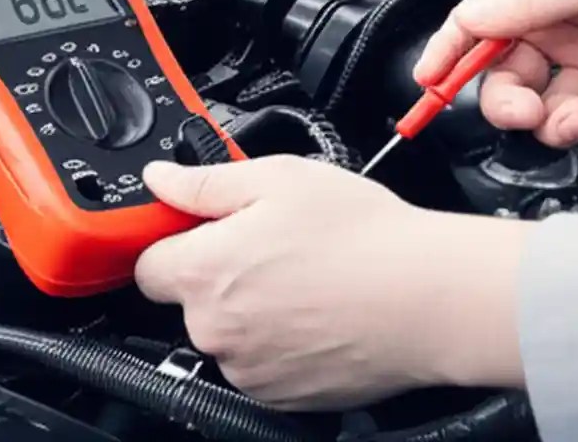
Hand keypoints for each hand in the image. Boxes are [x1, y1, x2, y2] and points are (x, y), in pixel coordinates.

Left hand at [135, 156, 532, 410]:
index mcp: (204, 272)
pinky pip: (260, 366)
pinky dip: (281, 345)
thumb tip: (159, 180)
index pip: (146, 264)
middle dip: (221, 275)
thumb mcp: (280, 178)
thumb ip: (205, 182)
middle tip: (274, 248)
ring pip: (228, 335)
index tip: (205, 232)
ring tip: (307, 281)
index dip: (175, 242)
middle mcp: (214, 330)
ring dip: (252, 312)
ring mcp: (247, 369)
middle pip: (189, 301)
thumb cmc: (365, 238)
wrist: (431, 300)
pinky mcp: (280, 398)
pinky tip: (319, 315)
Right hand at [415, 0, 577, 147]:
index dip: (446, 57)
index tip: (428, 86)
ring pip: (546, 101)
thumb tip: (472, 22)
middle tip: (523, 114)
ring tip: (568, 122)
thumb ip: (530, 3)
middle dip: (508, 102)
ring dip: (551, 120)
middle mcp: (549, 21)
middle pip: (506, 77)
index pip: (471, 28)